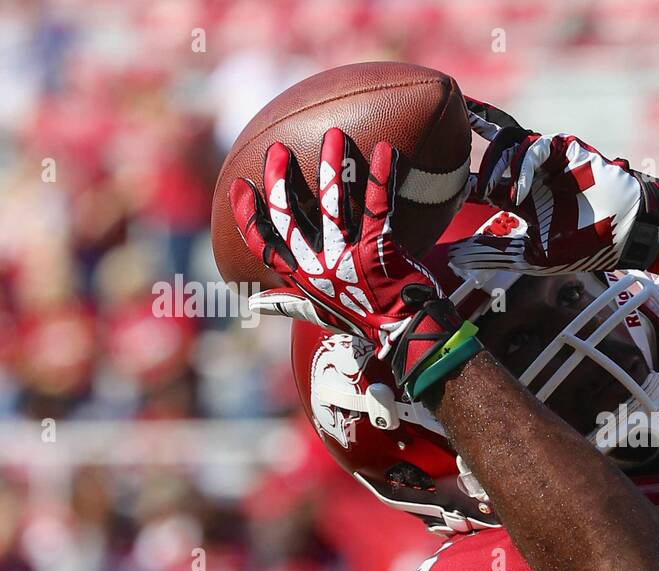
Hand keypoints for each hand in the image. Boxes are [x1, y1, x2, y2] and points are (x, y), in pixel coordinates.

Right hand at [229, 130, 480, 397]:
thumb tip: (254, 303)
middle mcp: (320, 267)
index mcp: (302, 278)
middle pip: (290, 218)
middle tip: (278, 150)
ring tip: (334, 136)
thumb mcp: (319, 313)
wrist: (405, 335)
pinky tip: (385, 151)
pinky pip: (378, 207)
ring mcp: (348, 257)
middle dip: (280, 181)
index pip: (264, 245)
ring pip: (333, 204)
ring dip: (332, 166)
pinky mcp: (379, 250)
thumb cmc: (365, 321)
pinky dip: (382, 177)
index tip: (240, 187)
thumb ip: (288, 302)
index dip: (248, 216)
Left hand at [447, 98, 658, 275]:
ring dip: (501, 172)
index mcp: (520, 196)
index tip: (424, 167)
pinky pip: (533, 147)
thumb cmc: (588, 245)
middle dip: (478, 168)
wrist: (630, 231)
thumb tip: (452, 260)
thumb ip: (494, 254)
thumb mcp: (534, 257)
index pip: (479, 180)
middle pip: (490, 157)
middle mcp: (530, 173)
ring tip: (506, 196)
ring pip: (508, 148)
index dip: (455, 173)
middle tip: (472, 184)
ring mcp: (548, 159)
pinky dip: (522, 168)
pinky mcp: (566, 148)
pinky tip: (520, 190)